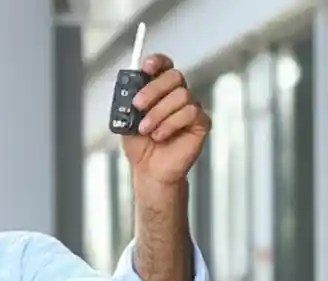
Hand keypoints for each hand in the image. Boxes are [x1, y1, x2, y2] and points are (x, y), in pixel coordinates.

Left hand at [121, 54, 210, 185]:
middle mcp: (177, 95)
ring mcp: (191, 108)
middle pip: (174, 76)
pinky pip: (190, 112)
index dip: (158, 62)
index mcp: (160, 90)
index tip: (146, 67)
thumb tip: (129, 89)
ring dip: (158, 113)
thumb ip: (128, 102)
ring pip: (181, 95)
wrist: (149, 171)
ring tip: (146, 130)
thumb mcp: (127, 120)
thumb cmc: (140, 146)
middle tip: (138, 106)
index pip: (164, 65)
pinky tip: (160, 135)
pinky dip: (170, 124)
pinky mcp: (200, 123)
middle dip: (153, 89)